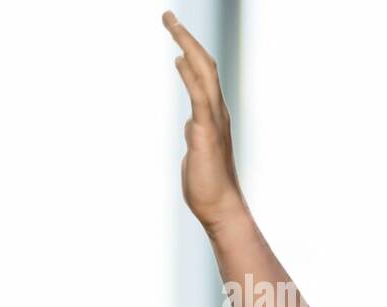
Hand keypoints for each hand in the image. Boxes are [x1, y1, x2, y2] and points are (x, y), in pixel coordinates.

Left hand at [162, 11, 245, 233]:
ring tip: (171, 24)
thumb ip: (194, 134)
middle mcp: (216, 110)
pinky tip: (178, 58)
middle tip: (167, 17)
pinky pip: (199, 96)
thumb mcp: (196, 152)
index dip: (188, 51)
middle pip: (203, 63)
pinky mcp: (206, 131)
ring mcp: (213, 119)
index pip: (201, 74)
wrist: (219, 207)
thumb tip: (190, 123)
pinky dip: (191, 75)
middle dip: (185, 38)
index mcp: (211, 114)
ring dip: (186, 46)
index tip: (175, 34)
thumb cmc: (206, 184)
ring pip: (203, 72)